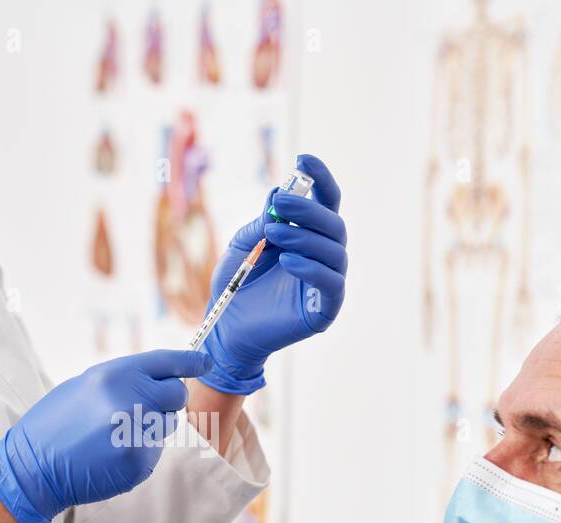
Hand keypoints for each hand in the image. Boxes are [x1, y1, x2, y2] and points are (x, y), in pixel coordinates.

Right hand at [0, 349, 211, 522]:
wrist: (33, 468)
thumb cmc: (55, 425)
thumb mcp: (84, 387)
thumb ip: (122, 380)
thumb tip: (156, 377)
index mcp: (114, 374)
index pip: (165, 361)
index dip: (189, 361)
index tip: (205, 360)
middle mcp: (129, 399)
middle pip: (175, 394)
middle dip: (165, 400)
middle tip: (140, 410)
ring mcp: (136, 432)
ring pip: (166, 424)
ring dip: (149, 428)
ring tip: (112, 436)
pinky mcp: (138, 461)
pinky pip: (153, 452)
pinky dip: (138, 453)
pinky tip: (109, 456)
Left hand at [198, 153, 346, 393]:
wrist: (226, 328)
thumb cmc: (236, 284)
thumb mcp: (244, 244)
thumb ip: (263, 220)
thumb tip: (281, 192)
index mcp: (308, 236)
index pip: (325, 202)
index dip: (320, 178)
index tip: (303, 158)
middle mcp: (323, 256)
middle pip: (333, 224)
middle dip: (308, 210)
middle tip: (281, 206)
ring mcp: (326, 283)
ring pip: (334, 251)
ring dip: (305, 238)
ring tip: (275, 236)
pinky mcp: (324, 310)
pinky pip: (331, 284)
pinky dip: (313, 269)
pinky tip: (289, 261)